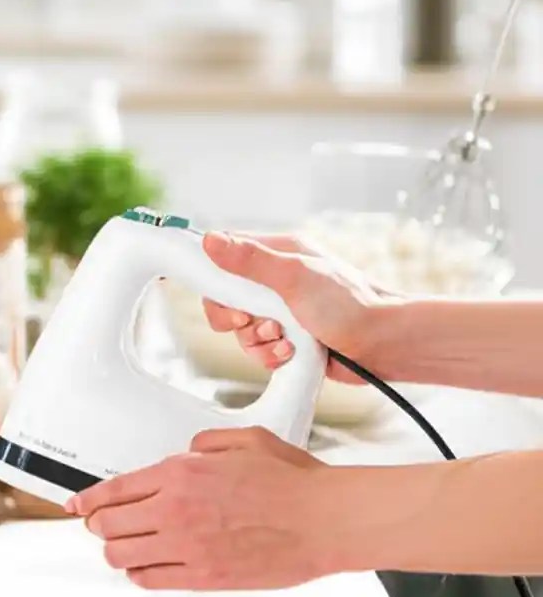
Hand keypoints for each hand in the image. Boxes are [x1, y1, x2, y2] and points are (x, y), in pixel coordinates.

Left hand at [67, 427, 337, 589]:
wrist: (325, 520)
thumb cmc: (292, 482)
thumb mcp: (242, 440)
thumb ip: (203, 442)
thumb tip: (187, 449)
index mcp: (180, 473)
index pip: (113, 489)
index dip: (86, 499)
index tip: (77, 504)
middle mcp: (176, 510)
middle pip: (107, 524)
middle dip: (99, 524)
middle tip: (101, 524)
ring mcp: (187, 547)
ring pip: (121, 555)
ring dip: (116, 550)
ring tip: (122, 546)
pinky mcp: (204, 577)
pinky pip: (149, 580)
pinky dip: (139, 573)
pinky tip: (145, 566)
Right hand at [199, 232, 390, 383]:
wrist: (387, 346)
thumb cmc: (351, 305)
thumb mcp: (295, 277)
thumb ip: (250, 260)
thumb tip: (209, 240)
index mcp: (278, 255)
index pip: (227, 257)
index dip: (215, 275)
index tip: (220, 293)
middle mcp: (277, 283)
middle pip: (227, 299)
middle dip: (236, 317)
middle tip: (251, 320)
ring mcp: (283, 312)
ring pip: (242, 330)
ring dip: (257, 341)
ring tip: (284, 339)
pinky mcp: (289, 339)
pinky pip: (260, 350)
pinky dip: (271, 356)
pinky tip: (291, 353)